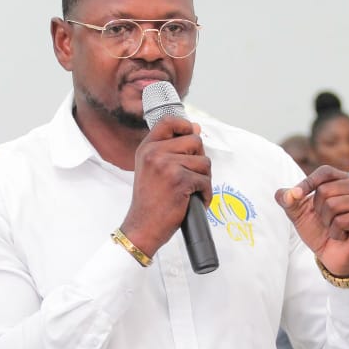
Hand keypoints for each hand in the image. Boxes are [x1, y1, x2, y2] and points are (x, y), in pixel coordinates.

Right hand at [120, 116, 210, 256]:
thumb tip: (196, 128)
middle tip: (190, 176)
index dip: (185, 125)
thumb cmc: (150, 201)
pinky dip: (205, 194)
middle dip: (199, 160)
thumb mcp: (152, 169)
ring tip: (190, 191)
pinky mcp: (179, 180)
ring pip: (204, 162)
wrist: (143, 227)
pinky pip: (205, 181)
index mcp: (146, 148)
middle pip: (195, 141)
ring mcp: (167, 165)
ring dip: (203, 179)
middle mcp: (154, 153)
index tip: (190, 135)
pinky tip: (194, 200)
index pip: (169, 121)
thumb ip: (172, 148)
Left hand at [275, 165, 348, 275]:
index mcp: (342, 179)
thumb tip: (289, 194)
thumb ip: (287, 199)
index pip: (325, 171)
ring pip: (332, 205)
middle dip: (318, 209)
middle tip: (326, 220)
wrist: (331, 255)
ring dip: (327, 222)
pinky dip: (335, 232)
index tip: (296, 196)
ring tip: (334, 227)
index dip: (308, 182)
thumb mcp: (297, 212)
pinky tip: (342, 235)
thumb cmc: (318, 229)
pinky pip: (341, 221)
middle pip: (325, 189)